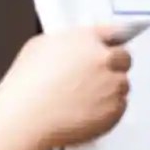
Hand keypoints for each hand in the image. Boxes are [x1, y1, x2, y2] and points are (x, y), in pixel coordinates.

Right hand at [0, 26, 131, 148]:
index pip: (115, 32)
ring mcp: (112, 84)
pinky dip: (108, 111)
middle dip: (113, 66)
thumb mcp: (40, 46)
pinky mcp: (114, 109)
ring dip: (110, 90)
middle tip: (95, 78)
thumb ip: (66, 42)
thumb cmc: (26, 85)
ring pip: (122, 84)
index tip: (116, 45)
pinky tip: (87, 112)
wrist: (24, 116)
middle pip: (124, 58)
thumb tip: (74, 47)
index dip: (113, 41)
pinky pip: (120, 107)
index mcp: (87, 40)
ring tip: (83, 99)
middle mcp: (104, 59)